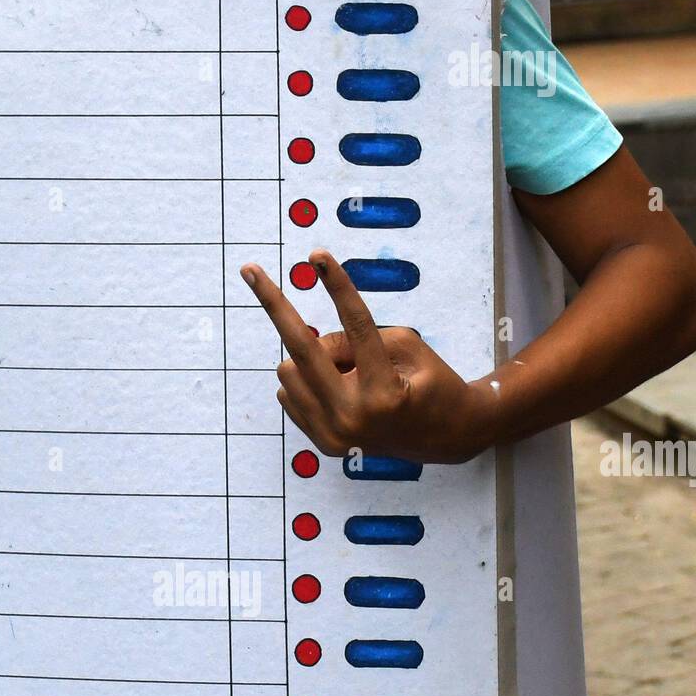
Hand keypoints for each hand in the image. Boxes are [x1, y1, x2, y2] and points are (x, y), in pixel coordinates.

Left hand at [240, 250, 496, 463]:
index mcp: (384, 392)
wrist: (444, 437)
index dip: (337, 286)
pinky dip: (307, 378)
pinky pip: (290, 393)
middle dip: (275, 305)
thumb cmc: (430, 382)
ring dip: (311, 356)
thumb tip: (306, 342)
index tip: (317, 254)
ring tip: (349, 370)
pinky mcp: (321, 442)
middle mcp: (352, 417)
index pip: (356, 327)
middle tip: (250, 270)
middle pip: (301, 350)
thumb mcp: (406, 347)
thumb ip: (355, 337)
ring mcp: (332, 435)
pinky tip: (339, 387)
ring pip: (290, 370)